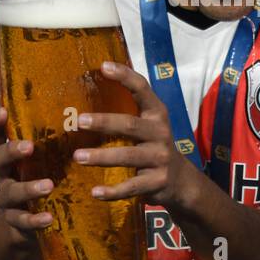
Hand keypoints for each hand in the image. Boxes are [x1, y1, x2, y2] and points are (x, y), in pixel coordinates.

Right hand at [0, 106, 54, 231]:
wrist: (33, 220)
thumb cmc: (44, 176)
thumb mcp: (48, 157)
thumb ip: (57, 138)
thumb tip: (84, 110)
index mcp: (10, 155)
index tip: (2, 111)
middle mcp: (3, 174)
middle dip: (12, 151)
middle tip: (30, 147)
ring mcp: (7, 198)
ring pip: (9, 192)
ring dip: (27, 188)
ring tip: (48, 186)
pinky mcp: (15, 220)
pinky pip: (20, 220)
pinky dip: (33, 219)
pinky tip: (48, 218)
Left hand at [73, 60, 196, 212]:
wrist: (182, 181)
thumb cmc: (155, 145)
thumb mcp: (150, 124)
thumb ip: (131, 109)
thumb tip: (94, 84)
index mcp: (157, 114)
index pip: (143, 89)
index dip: (125, 77)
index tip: (103, 66)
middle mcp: (160, 133)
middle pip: (130, 125)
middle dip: (104, 122)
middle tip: (79, 121)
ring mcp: (160, 158)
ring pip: (127, 156)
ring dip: (101, 157)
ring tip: (78, 157)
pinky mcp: (156, 182)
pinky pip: (131, 187)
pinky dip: (112, 191)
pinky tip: (94, 193)